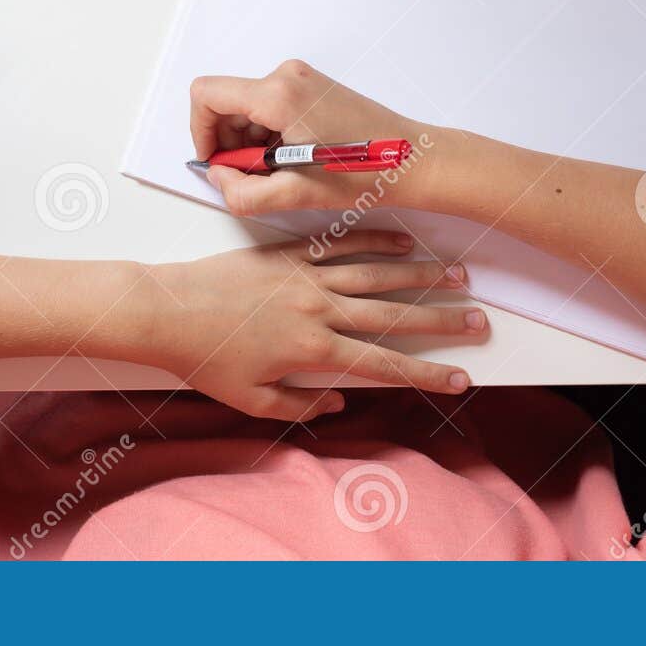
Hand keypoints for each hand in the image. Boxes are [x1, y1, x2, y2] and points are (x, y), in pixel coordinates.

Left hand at [141, 231, 486, 421]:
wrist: (167, 309)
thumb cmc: (204, 359)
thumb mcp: (251, 399)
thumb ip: (300, 405)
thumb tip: (340, 401)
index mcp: (312, 350)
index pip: (383, 365)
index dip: (426, 373)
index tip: (460, 378)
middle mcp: (317, 309)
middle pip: (393, 314)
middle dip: (441, 320)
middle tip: (479, 319)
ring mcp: (305, 276)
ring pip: (376, 273)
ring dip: (420, 275)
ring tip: (457, 274)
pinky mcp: (288, 252)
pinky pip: (340, 244)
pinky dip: (374, 240)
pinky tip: (403, 241)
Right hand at [189, 60, 449, 219]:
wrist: (414, 160)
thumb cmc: (365, 173)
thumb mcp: (296, 194)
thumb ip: (244, 192)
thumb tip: (219, 178)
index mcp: (278, 94)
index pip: (207, 95)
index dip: (201, 131)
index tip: (218, 162)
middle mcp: (286, 76)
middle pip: (227, 102)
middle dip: (230, 143)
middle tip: (255, 176)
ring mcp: (300, 77)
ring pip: (248, 106)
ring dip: (251, 141)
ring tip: (281, 172)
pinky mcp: (311, 85)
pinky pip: (270, 105)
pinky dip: (270, 133)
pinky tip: (293, 159)